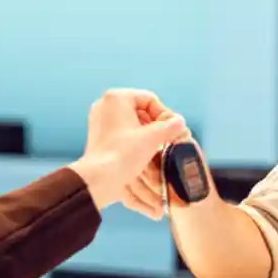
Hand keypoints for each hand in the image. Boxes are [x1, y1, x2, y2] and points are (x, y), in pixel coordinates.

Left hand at [68, 89, 189, 210]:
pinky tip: (142, 152)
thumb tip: (180, 123)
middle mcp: (105, 105)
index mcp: (117, 98)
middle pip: (140, 110)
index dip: (164, 114)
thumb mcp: (153, 138)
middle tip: (165, 138)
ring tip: (155, 147)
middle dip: (155, 124)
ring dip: (146, 132)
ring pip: (132, 122)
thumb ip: (171, 127)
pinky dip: (134, 139)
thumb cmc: (122, 155)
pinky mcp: (98, 135)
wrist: (99, 179)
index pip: (150, 99)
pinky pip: (122, 131)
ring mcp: (99, 120)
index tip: (172, 129)